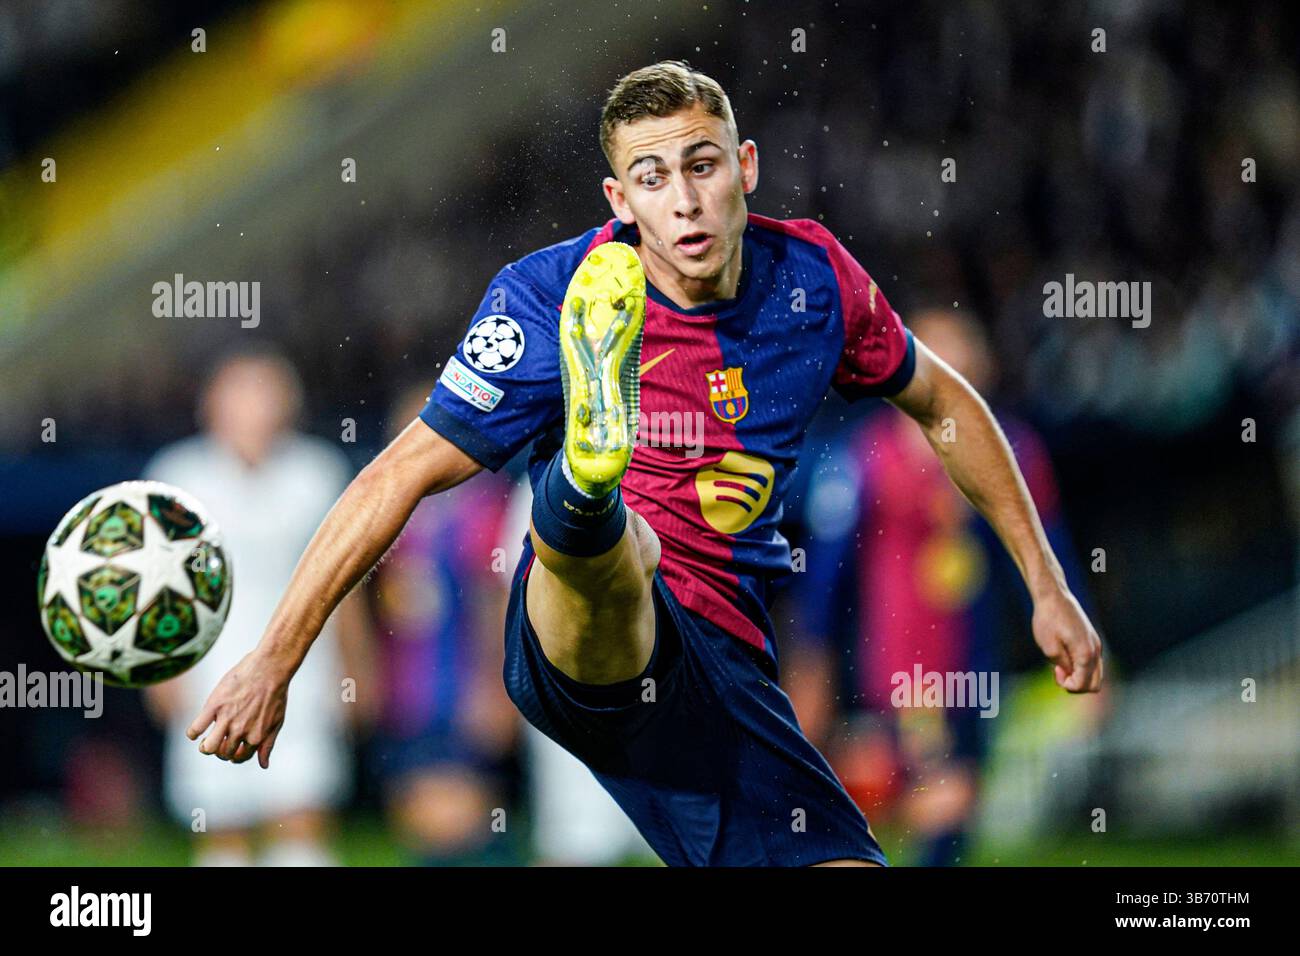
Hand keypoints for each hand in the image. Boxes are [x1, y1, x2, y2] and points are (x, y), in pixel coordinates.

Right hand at [186, 650, 291, 767]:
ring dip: (205, 746)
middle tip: (219, 739)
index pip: (239, 758)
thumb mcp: (276, 722)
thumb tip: (263, 765)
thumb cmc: (275, 694)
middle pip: (222, 754)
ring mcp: (226, 719)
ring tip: (206, 738)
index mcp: (255, 737)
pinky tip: (197, 729)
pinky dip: (193, 733)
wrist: (269, 667)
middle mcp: (240, 731)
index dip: (234, 755)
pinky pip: (195, 728)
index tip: (231, 747)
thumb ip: (268, 745)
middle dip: (219, 750)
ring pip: (207, 747)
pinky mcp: (214, 705)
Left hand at [1031, 586, 1102, 692]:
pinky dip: (1081, 667)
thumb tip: (1071, 674)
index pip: (1083, 685)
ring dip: (1079, 676)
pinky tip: (1065, 656)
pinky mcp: (1092, 640)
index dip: (1067, 685)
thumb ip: (1062, 666)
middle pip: (1095, 685)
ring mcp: (1096, 645)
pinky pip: (1092, 663)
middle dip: (1076, 684)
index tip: (1055, 670)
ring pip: (1095, 674)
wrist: (1054, 596)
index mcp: (1086, 653)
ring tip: (1061, 664)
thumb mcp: (1049, 647)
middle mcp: (1096, 650)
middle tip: (1059, 671)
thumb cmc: (1048, 620)